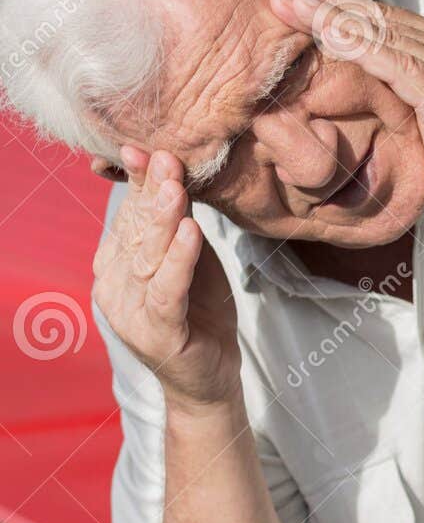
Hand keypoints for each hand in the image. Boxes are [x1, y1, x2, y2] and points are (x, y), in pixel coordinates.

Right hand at [91, 147, 240, 406]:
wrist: (210, 375)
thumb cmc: (199, 311)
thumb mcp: (190, 258)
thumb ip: (178, 222)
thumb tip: (172, 171)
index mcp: (116, 264)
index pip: (129, 215)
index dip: (139, 182)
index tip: (147, 147)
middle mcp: (115, 285)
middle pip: (135, 231)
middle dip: (152, 193)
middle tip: (166, 157)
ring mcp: (132, 311)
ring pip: (148, 257)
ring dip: (163, 220)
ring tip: (177, 187)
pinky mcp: (159, 332)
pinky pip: (168, 289)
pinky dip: (180, 260)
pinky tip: (193, 232)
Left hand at [269, 0, 423, 250]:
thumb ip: (401, 76)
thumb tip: (354, 60)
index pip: (384, 15)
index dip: (336, 2)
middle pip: (379, 18)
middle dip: (327, 2)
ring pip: (383, 34)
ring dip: (333, 18)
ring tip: (292, 6)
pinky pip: (397, 66)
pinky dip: (361, 49)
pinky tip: (329, 37)